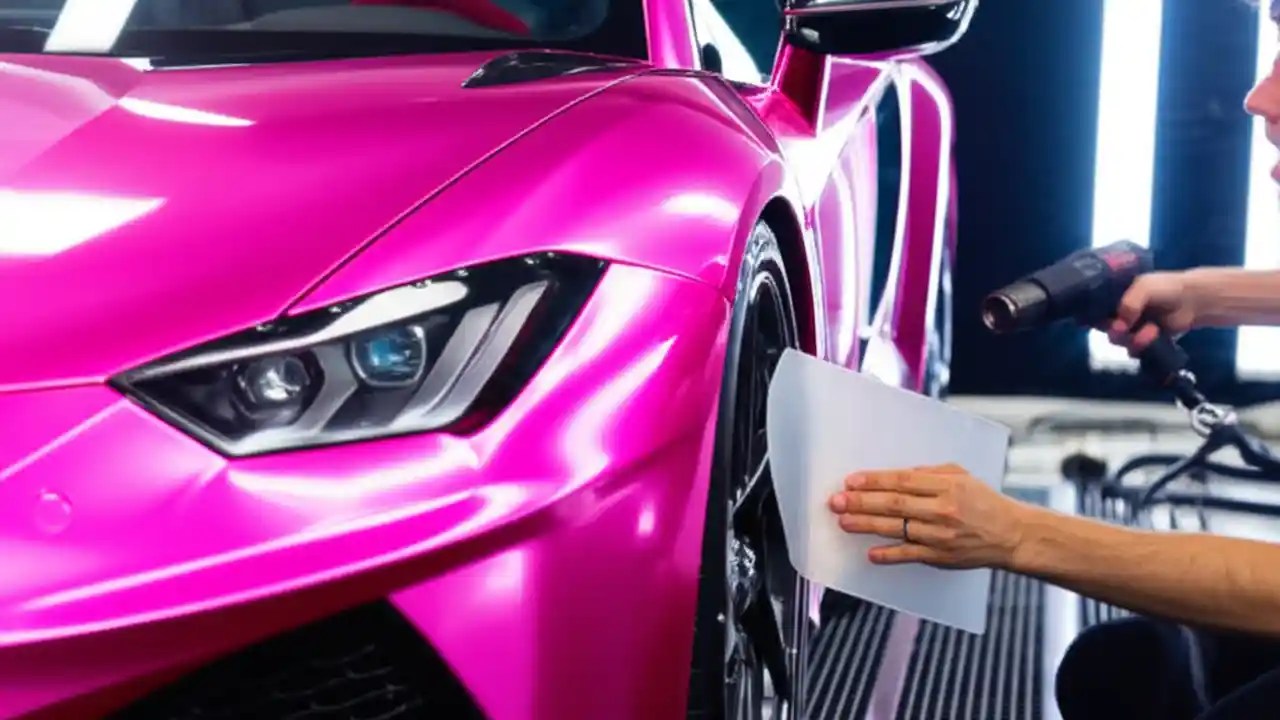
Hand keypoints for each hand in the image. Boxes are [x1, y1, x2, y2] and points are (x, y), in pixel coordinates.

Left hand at [827, 463, 1028, 568]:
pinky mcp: (940, 556)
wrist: (1012, 535)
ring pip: (897, 528)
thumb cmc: (985, 502)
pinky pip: (909, 554)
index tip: (852, 481)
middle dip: (862, 502)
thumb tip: (896, 476)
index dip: (874, 481)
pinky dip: (889, 554)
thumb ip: (930, 473)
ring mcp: (940, 535)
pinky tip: (871, 553)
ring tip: (844, 521)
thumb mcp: (962, 476)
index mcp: (947, 485)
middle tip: (837, 501)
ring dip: (867, 525)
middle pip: (894, 504)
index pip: (902, 481)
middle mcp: (942, 509)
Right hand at [1101, 271, 1203, 355]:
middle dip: (1116, 331)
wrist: (1192, 300)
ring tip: (1151, 331)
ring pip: (1119, 341)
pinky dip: (1142, 346)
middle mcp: (1120, 313)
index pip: (1095, 310)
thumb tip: (1118, 326)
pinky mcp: (1143, 341)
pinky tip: (1154, 336)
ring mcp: (1132, 328)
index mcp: (1115, 297)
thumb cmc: (1166, 288)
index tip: (1104, 320)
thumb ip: (1128, 303)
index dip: (1096, 317)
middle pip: (1105, 328)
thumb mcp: (1143, 287)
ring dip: (1133, 339)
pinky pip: (1133, 350)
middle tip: (1124, 329)